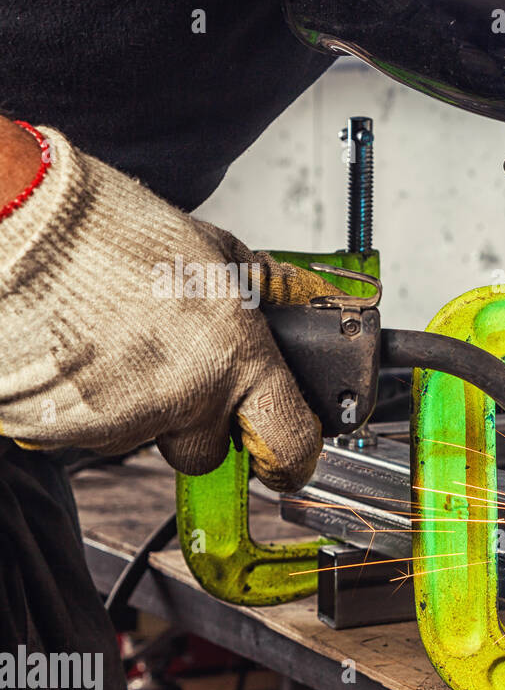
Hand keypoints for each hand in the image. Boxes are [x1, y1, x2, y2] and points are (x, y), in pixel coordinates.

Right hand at [0, 126, 331, 490]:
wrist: (20, 226)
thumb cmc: (112, 230)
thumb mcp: (214, 250)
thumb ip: (259, 293)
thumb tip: (289, 308)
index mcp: (237, 360)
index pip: (291, 445)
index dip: (293, 461)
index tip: (288, 464)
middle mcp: (185, 399)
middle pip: (207, 454)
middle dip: (198, 427)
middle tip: (180, 376)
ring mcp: (121, 420)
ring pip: (143, 438)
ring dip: (139, 407)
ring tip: (117, 344)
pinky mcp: (62, 430)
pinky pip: (88, 432)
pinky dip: (89, 403)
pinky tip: (83, 353)